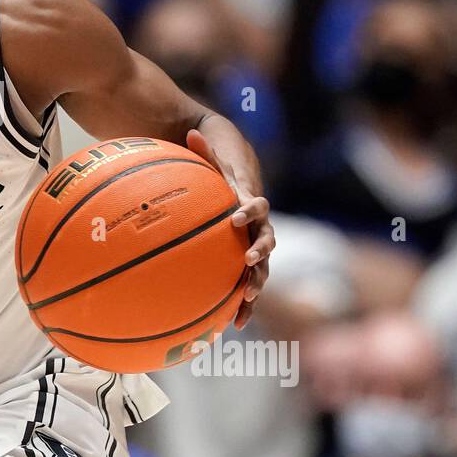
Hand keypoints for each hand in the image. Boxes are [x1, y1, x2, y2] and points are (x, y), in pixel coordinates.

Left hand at [186, 127, 273, 329]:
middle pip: (266, 241)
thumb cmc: (220, 170)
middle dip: (260, 253)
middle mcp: (258, 227)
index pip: (256, 206)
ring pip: (260, 268)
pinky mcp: (245, 264)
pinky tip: (231, 326)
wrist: (236, 182)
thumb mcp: (212, 158)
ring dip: (255, 283)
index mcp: (251, 203)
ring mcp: (255, 247)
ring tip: (246, 300)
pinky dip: (241, 304)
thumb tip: (190, 131)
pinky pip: (245, 285)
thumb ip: (204, 150)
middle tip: (249, 262)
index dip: (249, 211)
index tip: (236, 217)